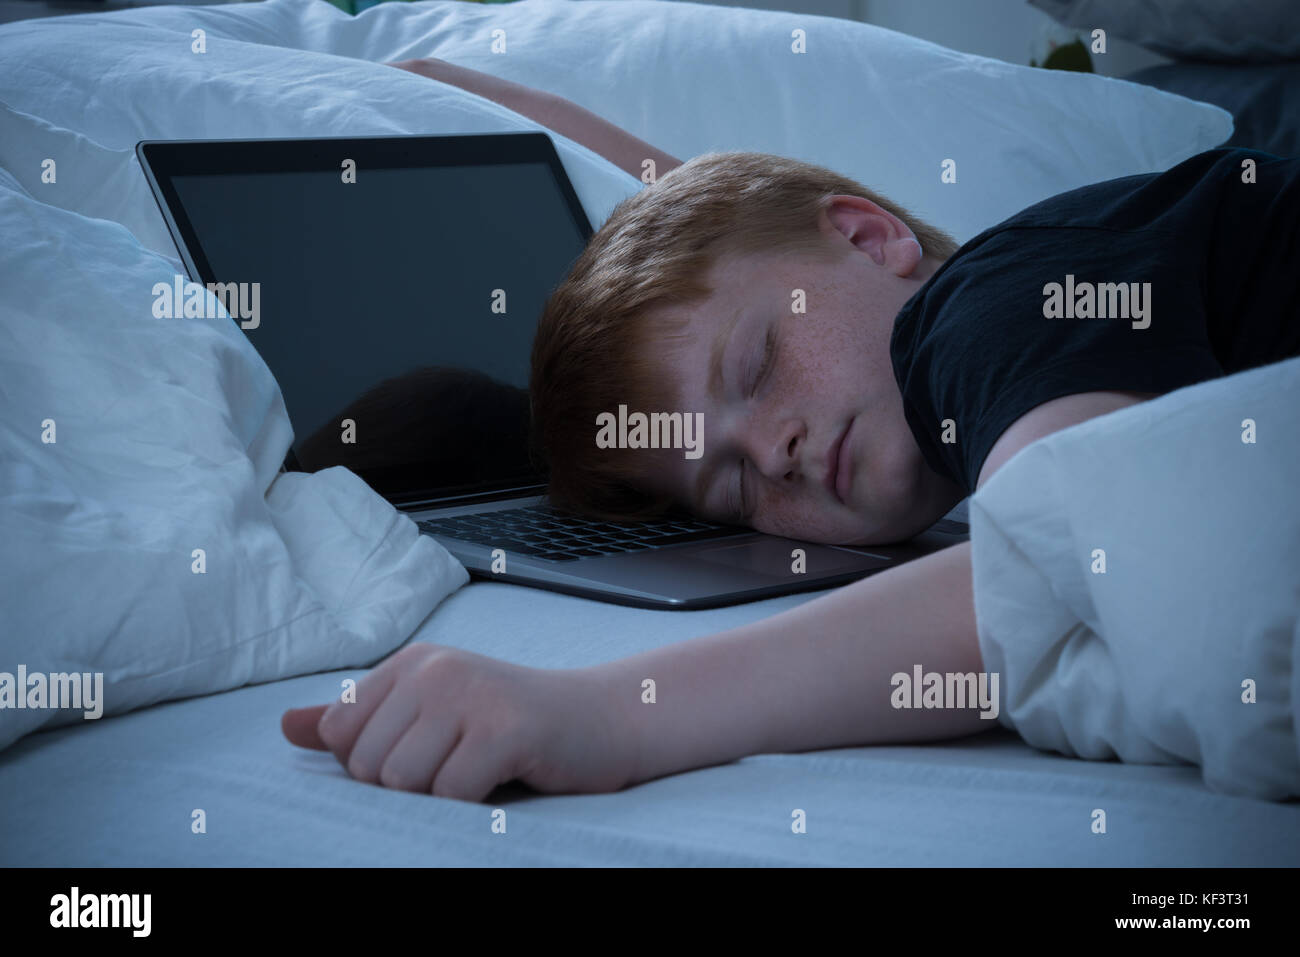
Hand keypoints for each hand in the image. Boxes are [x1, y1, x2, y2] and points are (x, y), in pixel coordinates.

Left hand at [281, 643, 634, 801]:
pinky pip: (451, 793)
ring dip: (442, 796)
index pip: (342, 733)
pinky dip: (473, 803)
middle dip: (410, 785)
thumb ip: (361, 721)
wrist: (600, 721)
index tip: (427, 752)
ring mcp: (471, 694)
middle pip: (369, 766)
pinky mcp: (505, 728)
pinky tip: (502, 777)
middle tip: (459, 764)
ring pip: (404, 782)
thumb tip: (284, 726)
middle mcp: (436, 669)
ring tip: (479, 771)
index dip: (376, 763)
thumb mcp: (429, 715)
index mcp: (411, 663)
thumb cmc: (509, 726)